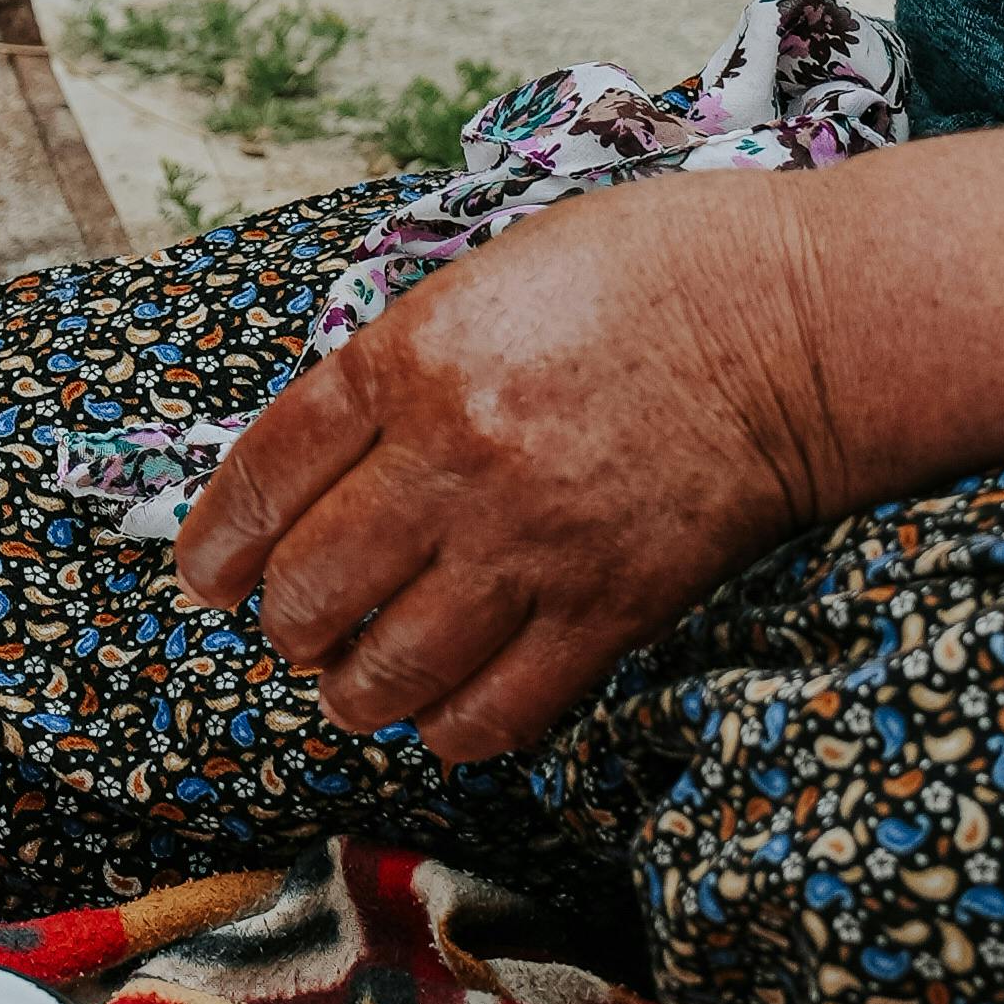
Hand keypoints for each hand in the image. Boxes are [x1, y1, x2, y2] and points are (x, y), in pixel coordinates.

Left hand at [172, 177, 838, 751]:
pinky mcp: (606, 610)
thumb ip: (400, 364)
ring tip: (355, 684)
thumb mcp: (486, 275)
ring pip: (386, 671)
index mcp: (410, 359)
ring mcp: (530, 544)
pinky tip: (443, 715)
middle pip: (311, 588)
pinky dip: (450, 729)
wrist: (797, 322)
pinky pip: (494, 712)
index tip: (206, 579)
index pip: (264, 475)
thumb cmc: (646, 274)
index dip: (217, 544)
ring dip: (353, 691)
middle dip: (286, 624)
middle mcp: (453, 459)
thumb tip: (325, 451)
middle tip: (299, 626)